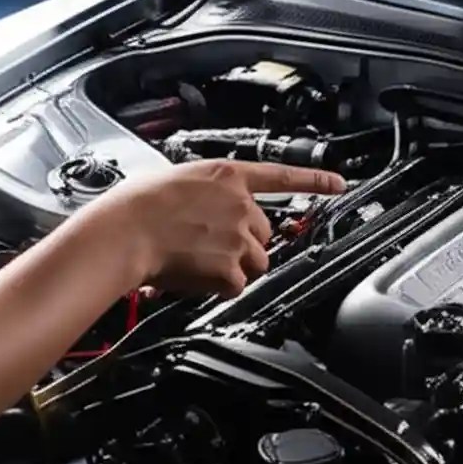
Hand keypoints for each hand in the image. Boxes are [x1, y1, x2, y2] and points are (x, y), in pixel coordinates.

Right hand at [84, 160, 345, 295]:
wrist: (124, 232)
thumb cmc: (136, 207)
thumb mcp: (177, 180)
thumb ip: (208, 193)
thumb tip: (210, 211)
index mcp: (227, 176)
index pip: (281, 176)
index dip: (314, 181)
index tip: (339, 183)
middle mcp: (241, 204)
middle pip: (264, 233)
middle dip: (243, 244)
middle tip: (207, 246)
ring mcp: (240, 236)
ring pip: (256, 261)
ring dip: (235, 266)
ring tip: (199, 261)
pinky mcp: (232, 267)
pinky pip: (237, 285)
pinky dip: (219, 287)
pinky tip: (195, 275)